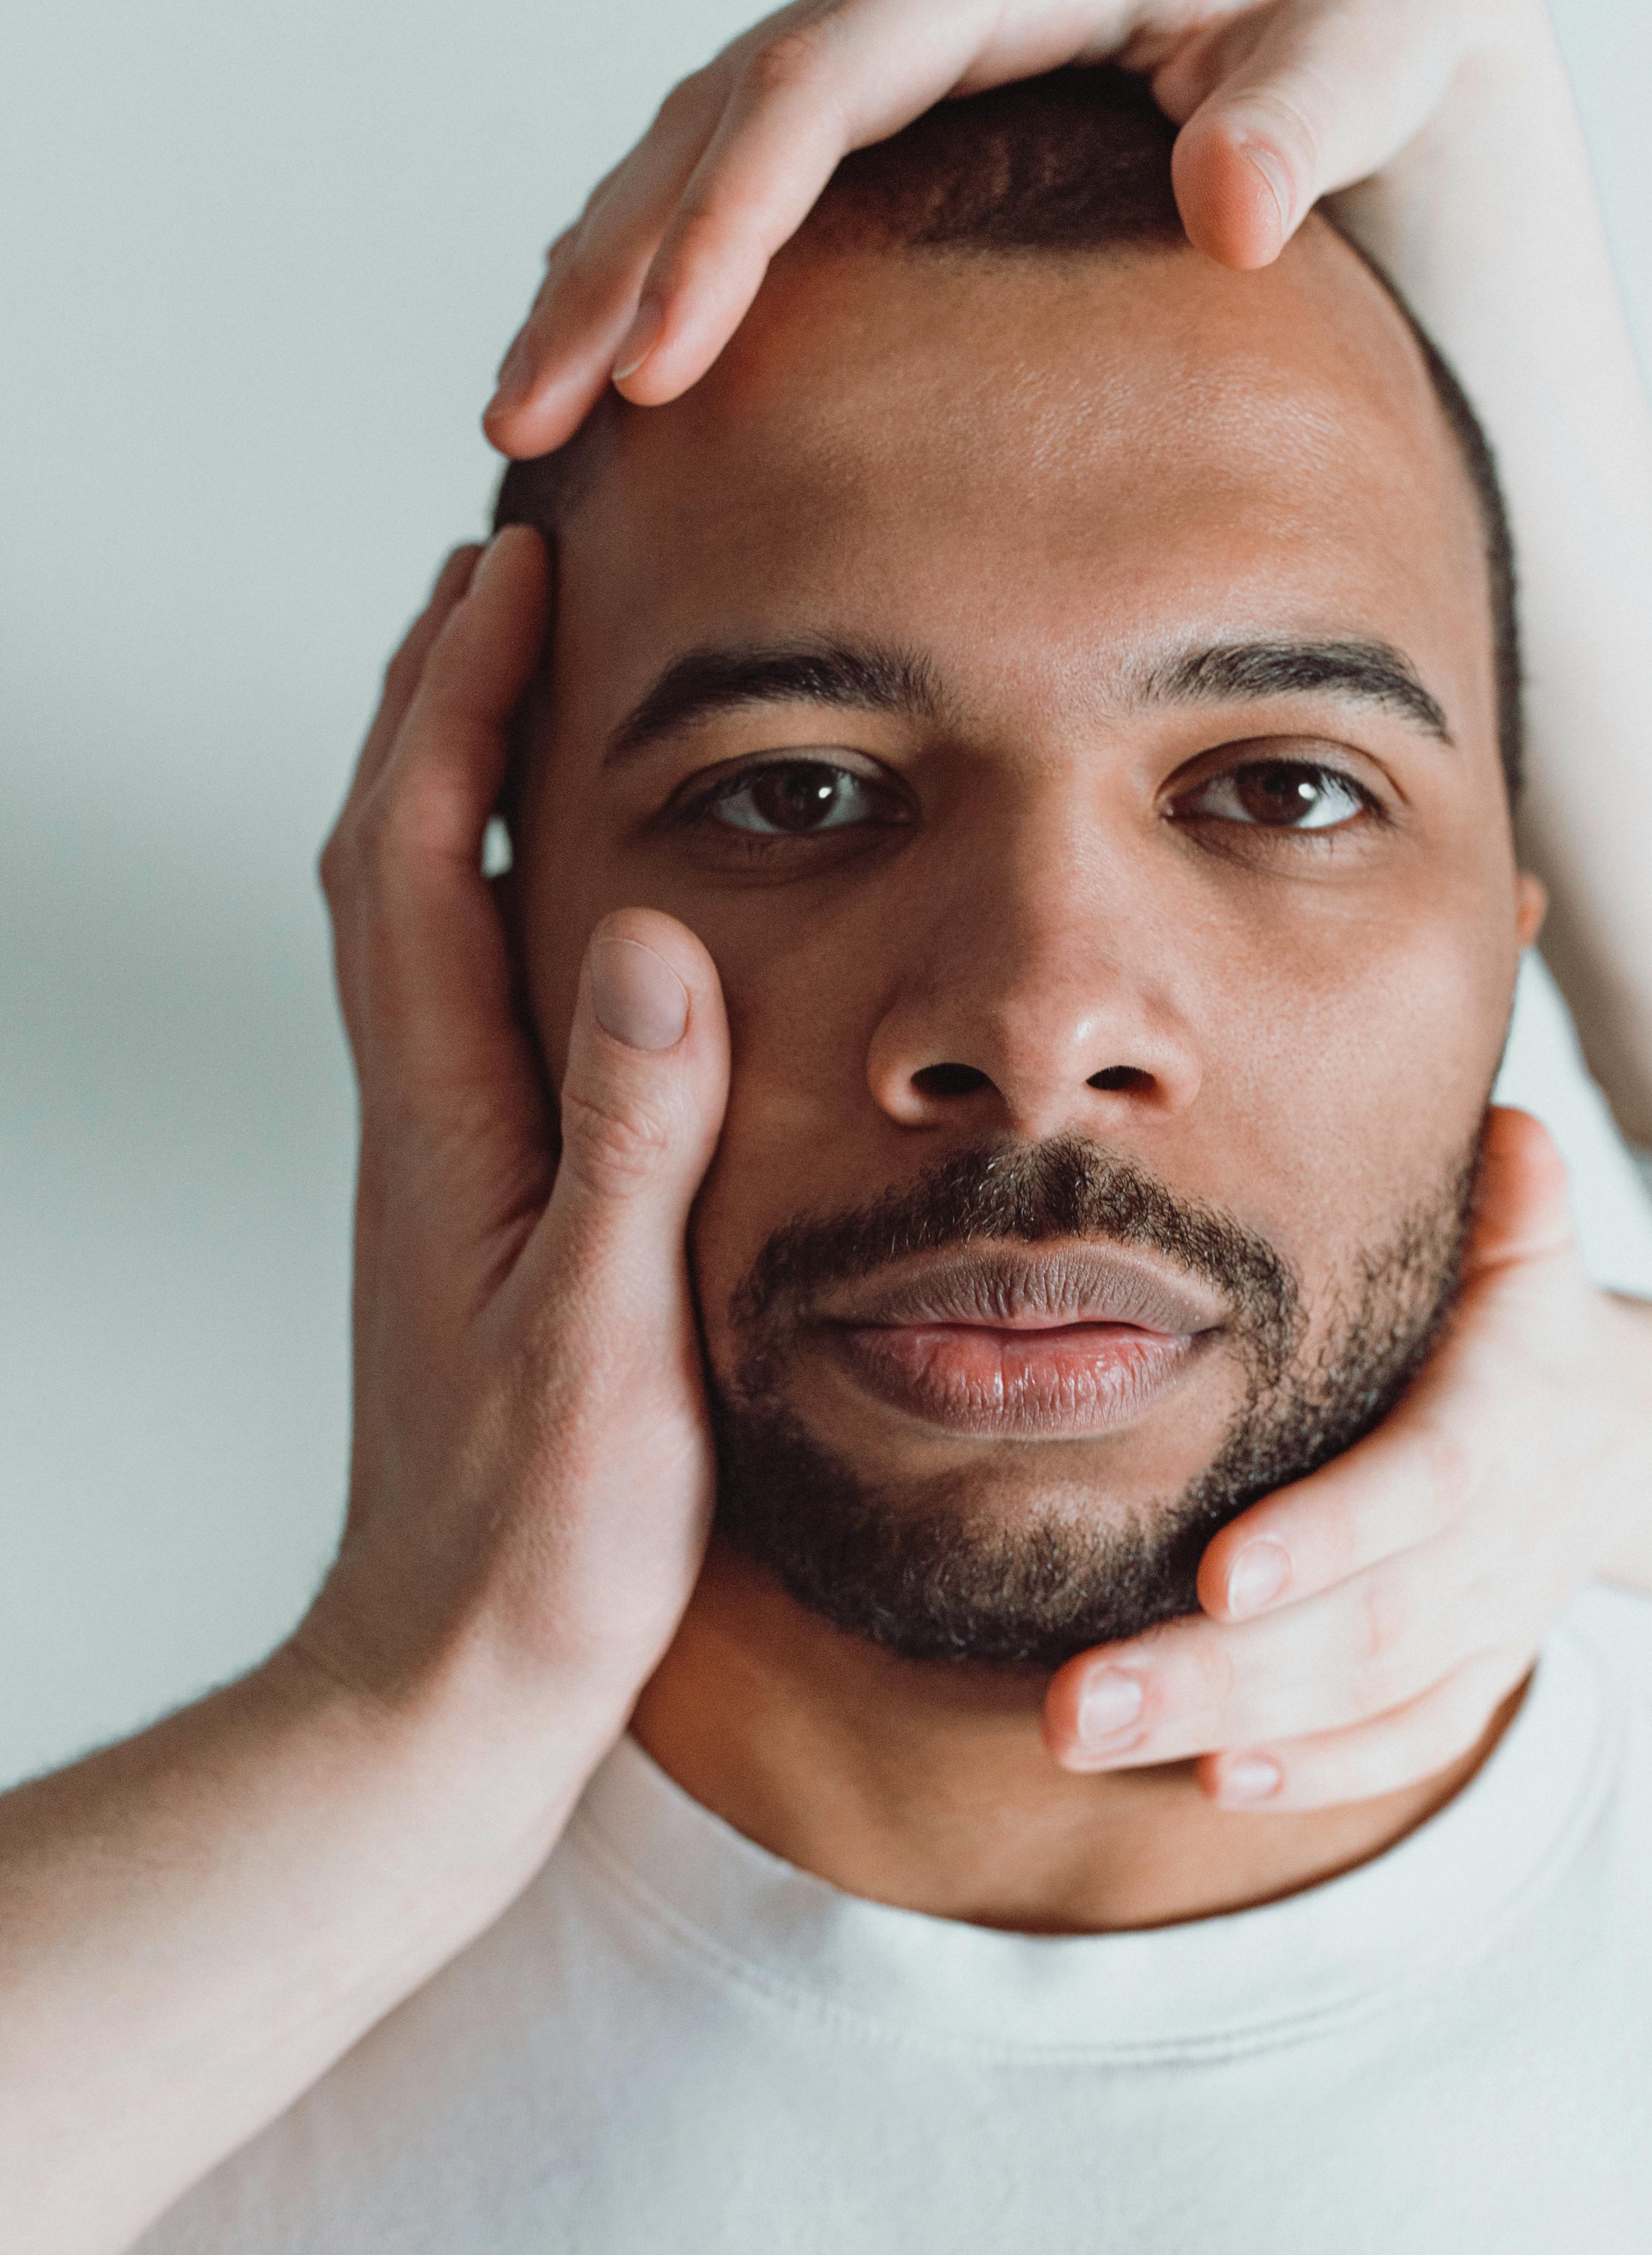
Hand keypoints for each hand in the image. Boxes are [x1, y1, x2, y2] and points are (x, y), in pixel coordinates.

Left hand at [295, 529, 729, 1771]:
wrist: (450, 1685)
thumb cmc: (533, 1547)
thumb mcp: (606, 1342)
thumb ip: (636, 1143)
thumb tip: (656, 940)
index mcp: (447, 1131)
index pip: (413, 859)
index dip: (450, 702)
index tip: (504, 569)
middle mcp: (427, 1129)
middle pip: (391, 861)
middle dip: (436, 701)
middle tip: (498, 574)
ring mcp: (449, 1173)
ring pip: (423, 929)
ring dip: (455, 788)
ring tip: (530, 692)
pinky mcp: (488, 1220)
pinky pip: (475, 1011)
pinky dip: (501, 907)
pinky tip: (576, 910)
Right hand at [483, 0, 1562, 454]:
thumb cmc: (1374, 18)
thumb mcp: (1379, 45)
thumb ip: (1308, 110)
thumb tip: (1230, 199)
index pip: (824, 84)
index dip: (729, 224)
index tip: (664, 365)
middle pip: (718, 116)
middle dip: (610, 269)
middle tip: (525, 420)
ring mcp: (896, 38)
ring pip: (695, 143)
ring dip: (600, 274)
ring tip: (523, 417)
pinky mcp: (890, 105)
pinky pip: (734, 172)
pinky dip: (655, 263)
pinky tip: (604, 366)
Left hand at [1042, 1110, 1651, 1809]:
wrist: (1631, 1432)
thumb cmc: (1525, 1319)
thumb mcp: (1534, 1247)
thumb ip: (1516, 1198)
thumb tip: (1509, 1133)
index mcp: (1503, 1420)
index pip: (1419, 1491)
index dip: (1329, 1538)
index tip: (1219, 1578)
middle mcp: (1500, 1539)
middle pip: (1362, 1625)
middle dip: (1215, 1673)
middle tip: (1071, 1704)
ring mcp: (1492, 1620)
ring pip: (1361, 1694)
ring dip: (1225, 1727)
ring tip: (1085, 1735)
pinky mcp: (1480, 1675)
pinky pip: (1407, 1741)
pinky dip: (1318, 1771)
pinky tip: (1211, 1783)